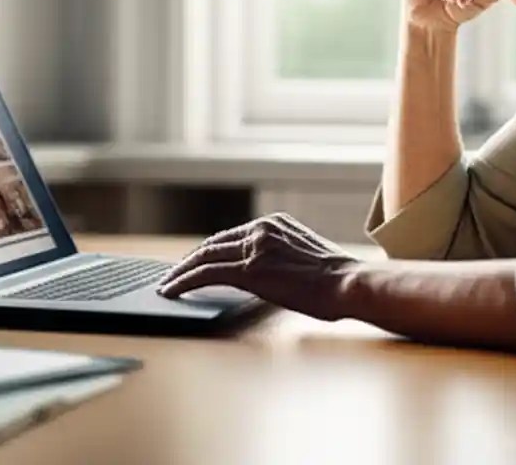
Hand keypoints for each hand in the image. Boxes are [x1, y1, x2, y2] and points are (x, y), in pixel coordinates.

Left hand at [157, 213, 361, 320]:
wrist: (348, 283)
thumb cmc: (337, 279)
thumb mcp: (305, 255)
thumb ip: (281, 256)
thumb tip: (268, 273)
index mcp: (274, 223)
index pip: (232, 236)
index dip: (210, 251)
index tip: (197, 262)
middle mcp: (261, 228)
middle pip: (214, 244)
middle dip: (190, 260)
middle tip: (173, 275)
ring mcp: (254, 247)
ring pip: (204, 256)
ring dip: (181, 271)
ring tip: (167, 285)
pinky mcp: (249, 269)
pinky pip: (206, 273)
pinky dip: (185, 281)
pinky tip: (172, 291)